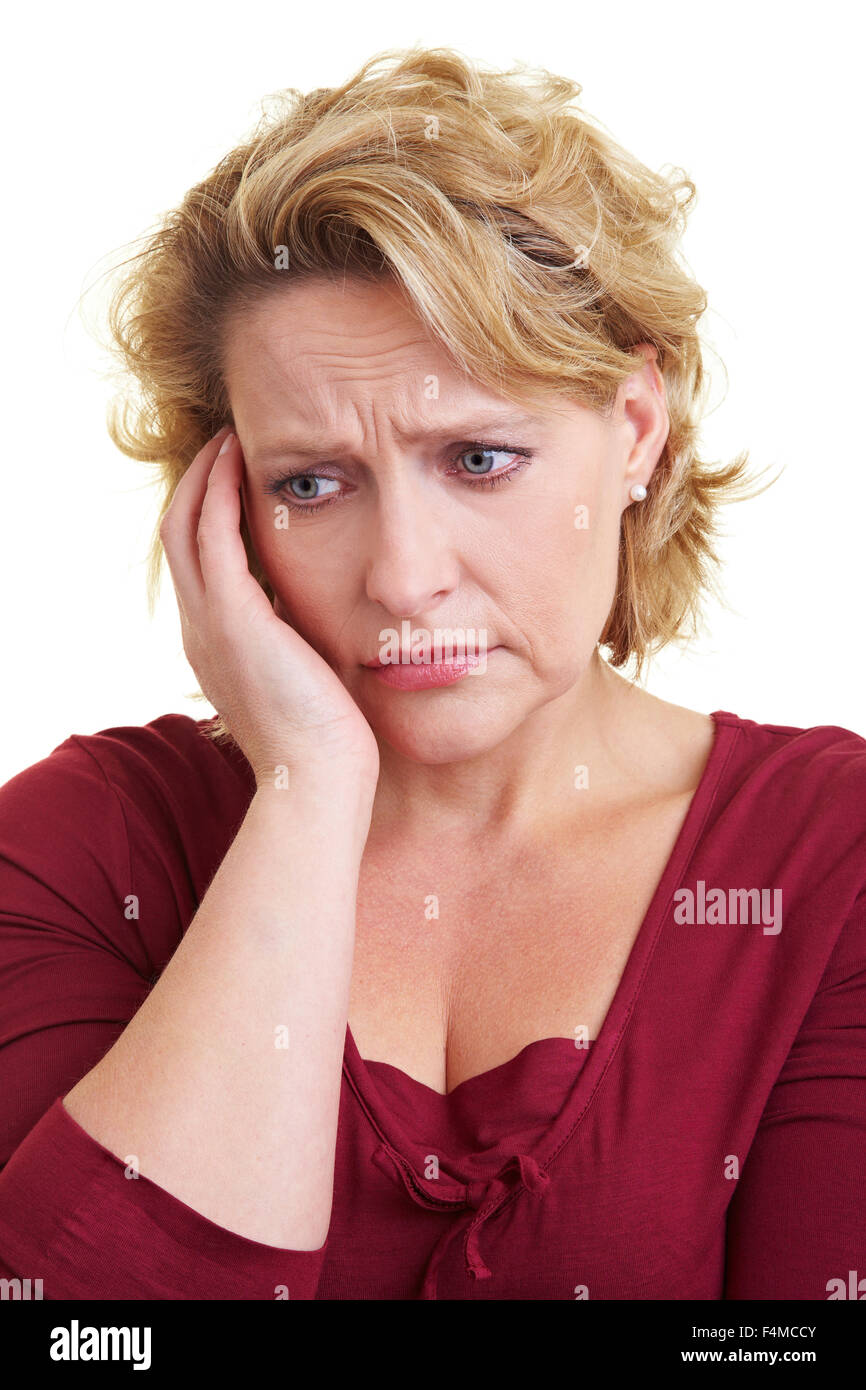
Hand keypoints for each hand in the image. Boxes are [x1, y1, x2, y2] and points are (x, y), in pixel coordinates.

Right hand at [159, 426, 379, 788]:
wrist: (318, 779)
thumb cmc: (328, 741)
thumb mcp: (306, 678)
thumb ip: (301, 640)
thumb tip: (325, 612)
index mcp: (216, 646)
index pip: (197, 563)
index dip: (209, 515)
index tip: (237, 479)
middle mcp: (200, 630)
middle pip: (177, 535)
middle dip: (198, 484)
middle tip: (227, 444)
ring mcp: (209, 624)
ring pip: (184, 526)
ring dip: (205, 476)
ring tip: (230, 440)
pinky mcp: (233, 618)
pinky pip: (212, 535)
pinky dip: (219, 491)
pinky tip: (240, 461)